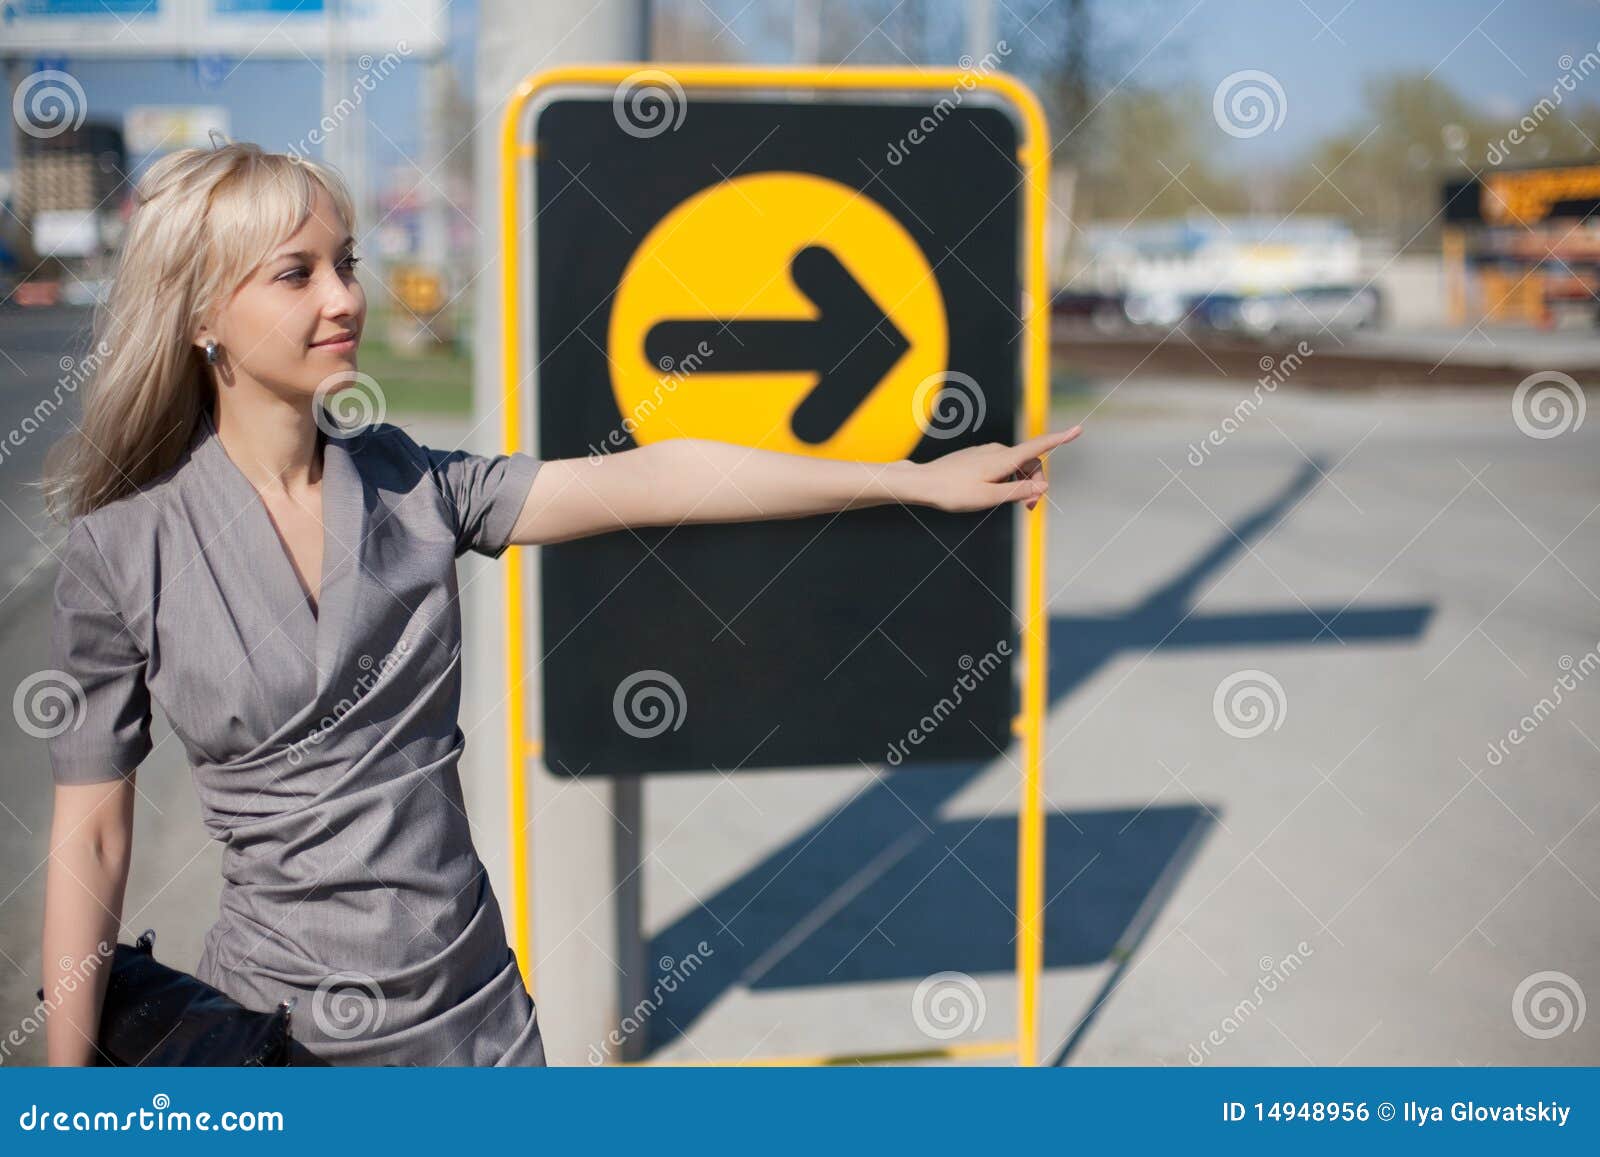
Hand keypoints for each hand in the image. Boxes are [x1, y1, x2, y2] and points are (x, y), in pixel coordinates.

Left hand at [915, 426, 1082, 513]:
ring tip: (1009, 505)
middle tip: (1029, 510)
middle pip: (1029, 463)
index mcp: (1003, 459)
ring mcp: (986, 453)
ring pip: (1015, 466)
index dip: (1060, 440)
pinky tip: (991, 494)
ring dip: (1020, 483)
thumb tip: (1044, 486)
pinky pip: (1001, 466)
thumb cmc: (953, 493)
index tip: (1078, 430)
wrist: (922, 483)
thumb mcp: (989, 498)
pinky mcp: (977, 457)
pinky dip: (1007, 479)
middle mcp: (997, 451)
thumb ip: (1018, 492)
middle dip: (1035, 483)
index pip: (1038, 447)